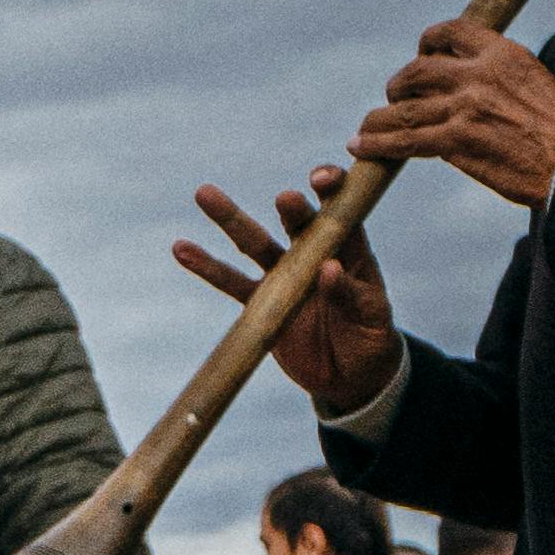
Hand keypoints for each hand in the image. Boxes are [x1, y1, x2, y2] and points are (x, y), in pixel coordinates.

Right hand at [174, 163, 398, 416]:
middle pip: (297, 223)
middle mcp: (313, 254)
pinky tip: (182, 249)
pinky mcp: (263, 303)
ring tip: (204, 194)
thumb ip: (350, 293)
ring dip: (230, 219)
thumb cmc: (371, 338)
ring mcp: (284, 277)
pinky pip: (232, 283)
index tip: (320, 180)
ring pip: (254, 244)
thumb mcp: (372, 317)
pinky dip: (208, 267)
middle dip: (290, 208)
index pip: (341, 212)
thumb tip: (329, 268)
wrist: (350, 374)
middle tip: (285, 198)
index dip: (332, 191)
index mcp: (350, 250)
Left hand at [354, 22, 554, 211]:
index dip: (428, 43)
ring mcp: (465, 107)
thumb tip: (463, 85)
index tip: (422, 54)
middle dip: (400, 85)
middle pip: (417, 70)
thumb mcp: (534, 82)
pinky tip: (362, 147)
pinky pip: (405, 140)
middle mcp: (478, 74)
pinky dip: (378, 145)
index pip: (450, 32)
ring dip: (379, 119)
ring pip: (404, 108)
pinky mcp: (456, 142)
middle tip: (397, 98)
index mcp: (502, 53)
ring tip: (365, 130)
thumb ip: (497, 77)